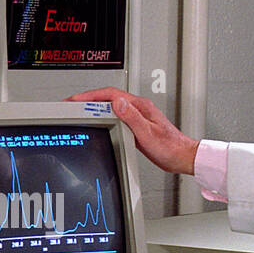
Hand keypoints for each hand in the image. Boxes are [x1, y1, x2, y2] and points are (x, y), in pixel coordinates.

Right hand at [66, 89, 199, 176]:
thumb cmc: (170, 147)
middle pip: (108, 98)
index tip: (76, 99)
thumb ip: (132, 117)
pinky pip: (115, 117)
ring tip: (79, 111)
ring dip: (94, 107)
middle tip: (72, 104)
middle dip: (88, 99)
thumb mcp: (148, 133)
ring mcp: (137, 117)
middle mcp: (138, 109)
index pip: (111, 95)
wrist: (182, 156)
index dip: (91, 96)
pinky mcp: (136, 126)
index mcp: (140, 107)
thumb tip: (117, 102)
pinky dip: (103, 118)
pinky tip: (98, 122)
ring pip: (111, 107)